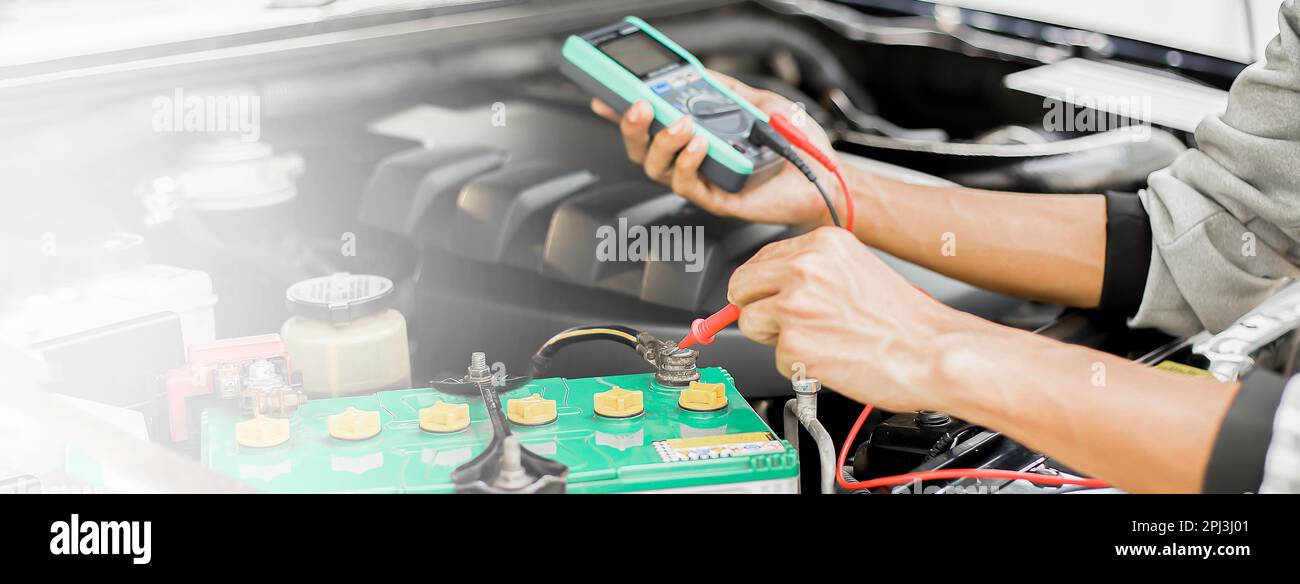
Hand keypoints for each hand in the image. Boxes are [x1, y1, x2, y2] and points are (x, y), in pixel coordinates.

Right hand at [591, 72, 842, 228]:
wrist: (826, 175)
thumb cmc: (795, 145)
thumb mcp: (758, 103)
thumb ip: (726, 90)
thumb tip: (698, 73)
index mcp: (696, 135)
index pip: (651, 124)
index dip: (622, 111)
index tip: (603, 94)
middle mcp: (692, 159)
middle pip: (642, 148)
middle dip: (632, 126)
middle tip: (638, 106)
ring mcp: (702, 181)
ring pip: (658, 169)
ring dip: (662, 143)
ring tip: (681, 124)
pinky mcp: (717, 200)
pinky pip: (689, 186)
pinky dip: (687, 163)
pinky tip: (698, 144)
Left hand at [727, 227, 976, 411]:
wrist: (932, 352)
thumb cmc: (904, 320)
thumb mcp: (855, 269)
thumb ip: (811, 271)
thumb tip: (769, 284)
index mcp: (821, 243)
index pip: (760, 258)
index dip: (762, 285)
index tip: (770, 297)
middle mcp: (804, 268)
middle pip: (740, 286)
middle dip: (755, 307)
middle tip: (786, 324)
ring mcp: (795, 305)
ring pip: (749, 322)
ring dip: (775, 338)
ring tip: (817, 341)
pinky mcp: (793, 343)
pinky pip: (773, 355)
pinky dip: (795, 364)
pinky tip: (828, 357)